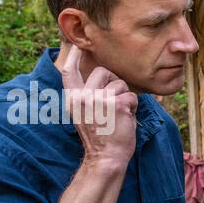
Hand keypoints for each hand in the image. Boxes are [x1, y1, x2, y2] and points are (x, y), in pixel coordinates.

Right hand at [60, 42, 137, 169]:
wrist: (106, 157)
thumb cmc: (100, 137)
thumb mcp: (85, 115)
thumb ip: (87, 96)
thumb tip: (101, 76)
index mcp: (73, 99)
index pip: (69, 73)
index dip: (73, 57)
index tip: (77, 45)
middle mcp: (83, 96)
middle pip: (103, 71)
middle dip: (114, 82)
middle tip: (115, 102)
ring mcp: (99, 99)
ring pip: (120, 84)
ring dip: (125, 97)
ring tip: (119, 115)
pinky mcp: (116, 104)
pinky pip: (132, 97)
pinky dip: (134, 108)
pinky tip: (126, 120)